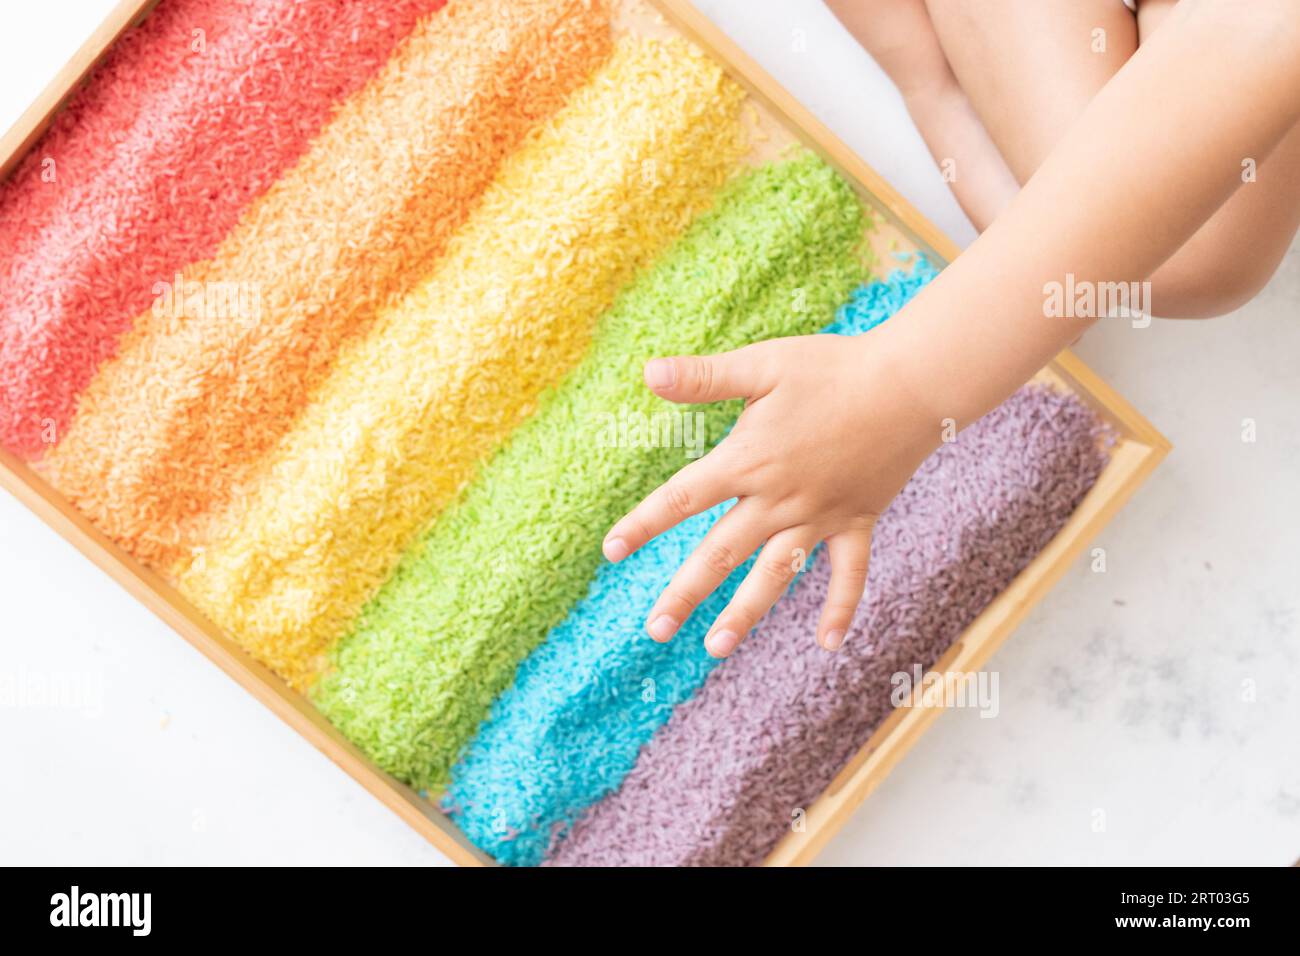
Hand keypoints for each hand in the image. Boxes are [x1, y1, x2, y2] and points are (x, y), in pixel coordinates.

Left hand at [602, 333, 940, 657]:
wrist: (911, 383)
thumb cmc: (833, 368)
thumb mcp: (763, 365)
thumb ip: (705, 377)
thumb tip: (647, 371)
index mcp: (749, 461)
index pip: (683, 498)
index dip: (644, 524)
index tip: (610, 551)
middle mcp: (779, 499)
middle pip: (721, 553)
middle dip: (685, 593)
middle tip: (655, 629)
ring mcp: (820, 516)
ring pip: (775, 575)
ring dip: (745, 613)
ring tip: (716, 647)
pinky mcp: (857, 520)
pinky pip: (848, 574)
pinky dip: (840, 607)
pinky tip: (827, 643)